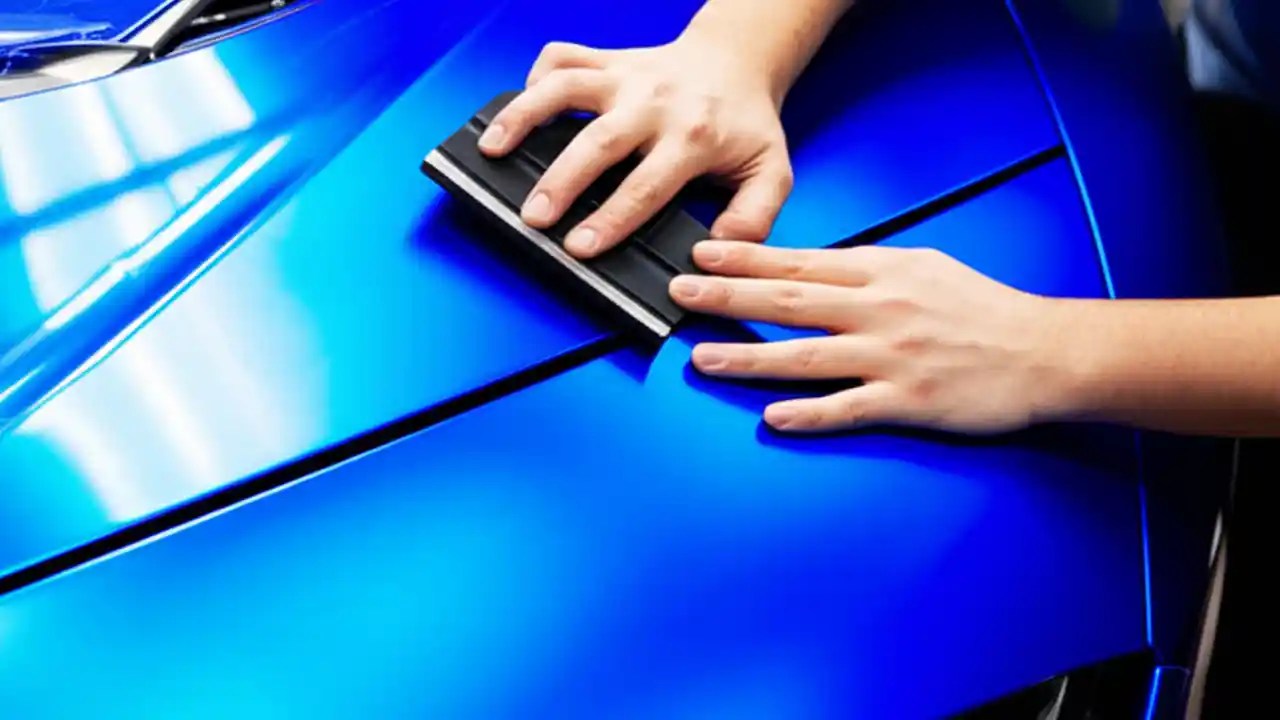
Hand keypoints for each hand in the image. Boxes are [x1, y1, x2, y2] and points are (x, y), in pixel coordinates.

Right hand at [478, 38, 793, 257]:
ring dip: (523, 118)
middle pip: (597, 143)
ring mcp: (625, 76)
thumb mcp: (771, 173)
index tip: (580, 248)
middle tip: (533, 218)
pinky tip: (517, 111)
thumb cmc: (746, 124)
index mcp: (692, 138)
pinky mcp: (607, 59)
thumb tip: (716, 250)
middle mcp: (654, 103)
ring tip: (490, 150)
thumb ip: (753, 216)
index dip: (610, 220)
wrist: (738, 61)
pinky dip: (533, 79)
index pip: (645, 186)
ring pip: (565, 89)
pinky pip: (562, 57)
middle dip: (561, 183)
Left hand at [669, 241, 1077, 434]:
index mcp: (883, 272)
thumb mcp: (924, 268)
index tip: (703, 255)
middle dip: (728, 296)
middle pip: (789, 301)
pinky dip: (809, 413)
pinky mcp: (908, 399)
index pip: (799, 262)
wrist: (1043, 350)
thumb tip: (814, 270)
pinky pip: (848, 407)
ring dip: (748, 356)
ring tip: (703, 357)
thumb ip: (868, 271)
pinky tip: (773, 417)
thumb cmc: (983, 310)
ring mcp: (892, 356)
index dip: (745, 259)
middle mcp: (880, 309)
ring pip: (805, 356)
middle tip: (681, 293)